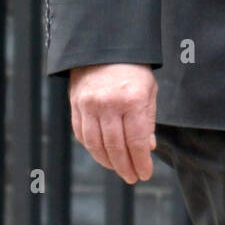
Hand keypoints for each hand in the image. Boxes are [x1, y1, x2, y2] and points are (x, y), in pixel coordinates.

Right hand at [69, 63, 157, 183]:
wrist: (105, 47)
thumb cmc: (132, 70)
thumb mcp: (148, 91)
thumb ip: (148, 120)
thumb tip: (148, 148)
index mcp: (132, 100)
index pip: (137, 141)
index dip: (141, 162)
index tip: (145, 174)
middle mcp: (108, 104)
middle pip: (116, 147)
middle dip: (126, 167)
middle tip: (132, 177)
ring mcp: (89, 105)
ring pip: (96, 145)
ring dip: (108, 163)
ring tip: (119, 169)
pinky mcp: (76, 105)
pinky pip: (82, 135)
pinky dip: (92, 149)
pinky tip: (102, 154)